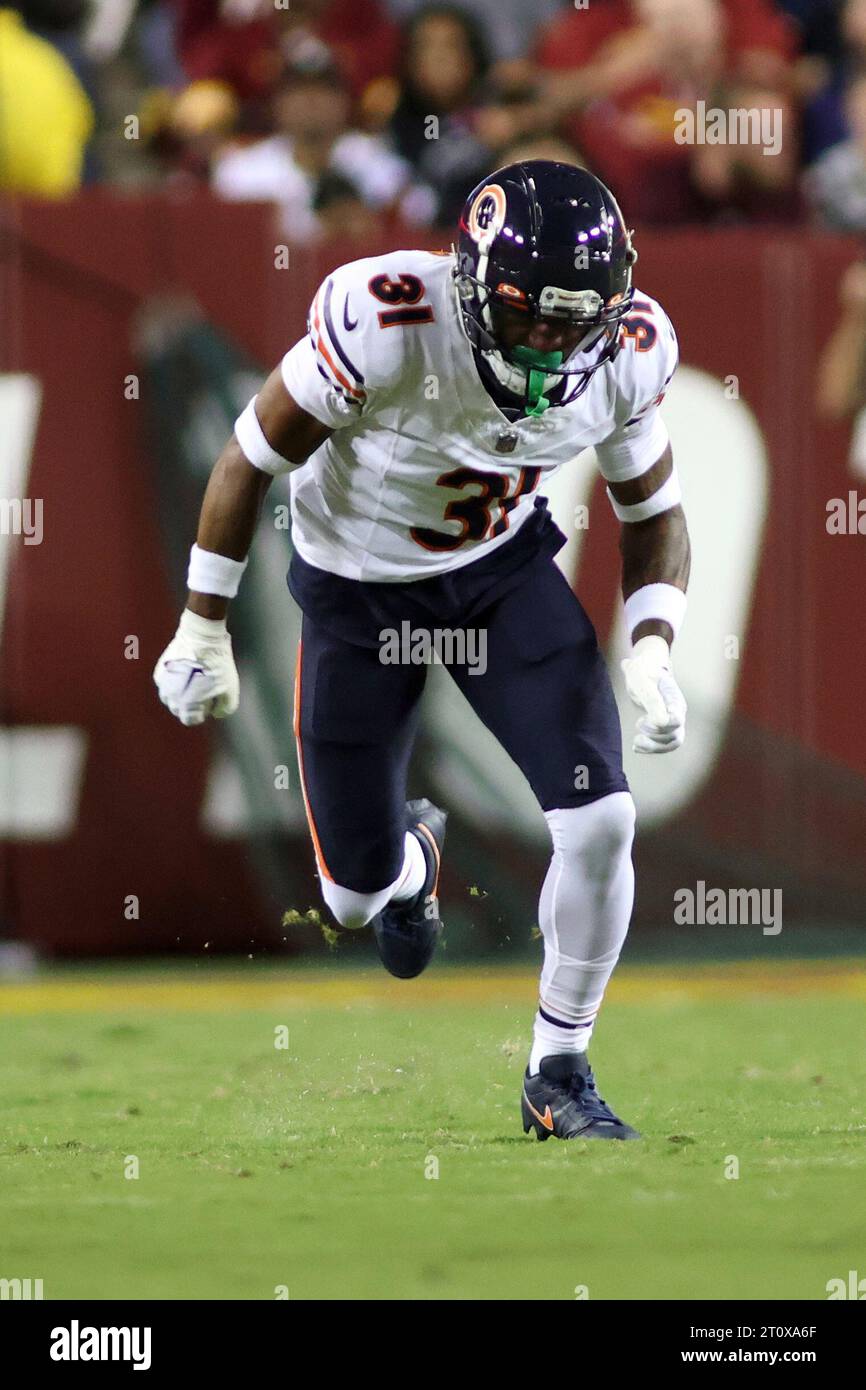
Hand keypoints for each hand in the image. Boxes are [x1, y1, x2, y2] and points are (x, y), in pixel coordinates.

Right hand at [154, 609, 238, 726]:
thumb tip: (215, 713)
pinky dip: (173, 683)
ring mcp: (163, 684)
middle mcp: (171, 696)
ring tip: (193, 681)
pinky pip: (165, 685)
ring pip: (170, 698)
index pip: (190, 720)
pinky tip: (185, 672)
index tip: (209, 702)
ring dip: (180, 695)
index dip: (202, 713)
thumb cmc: (217, 664)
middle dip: (190, 705)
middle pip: (178, 710)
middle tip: (203, 691)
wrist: (201, 636)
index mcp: (186, 704)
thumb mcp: (230, 689)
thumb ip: (224, 708)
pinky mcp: (160, 671)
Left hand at [621, 634, 685, 753]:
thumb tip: (660, 722)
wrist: (642, 668)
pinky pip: (663, 745)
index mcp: (674, 700)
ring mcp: (672, 720)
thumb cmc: (643, 672)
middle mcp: (677, 712)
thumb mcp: (642, 682)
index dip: (663, 725)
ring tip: (636, 740)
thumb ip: (652, 701)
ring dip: (652, 746)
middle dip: (654, 734)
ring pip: (670, 743)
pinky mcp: (663, 727)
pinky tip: (636, 746)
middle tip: (639, 722)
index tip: (648, 717)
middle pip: (675, 735)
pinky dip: (650, 749)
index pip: (677, 720)